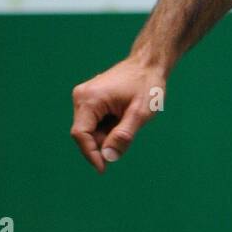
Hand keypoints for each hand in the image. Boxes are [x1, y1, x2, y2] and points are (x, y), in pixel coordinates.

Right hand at [70, 57, 167, 172]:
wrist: (150, 62)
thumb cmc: (148, 84)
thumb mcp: (140, 112)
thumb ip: (123, 135)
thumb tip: (107, 158)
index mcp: (89, 99)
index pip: (81, 135)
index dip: (91, 154)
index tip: (103, 169)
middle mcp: (81, 97)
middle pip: (87, 133)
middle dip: (106, 139)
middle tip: (130, 129)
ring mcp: (85, 96)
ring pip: (92, 128)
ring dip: (109, 131)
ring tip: (129, 116)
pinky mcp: (90, 98)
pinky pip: (96, 121)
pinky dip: (110, 124)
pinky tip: (124, 113)